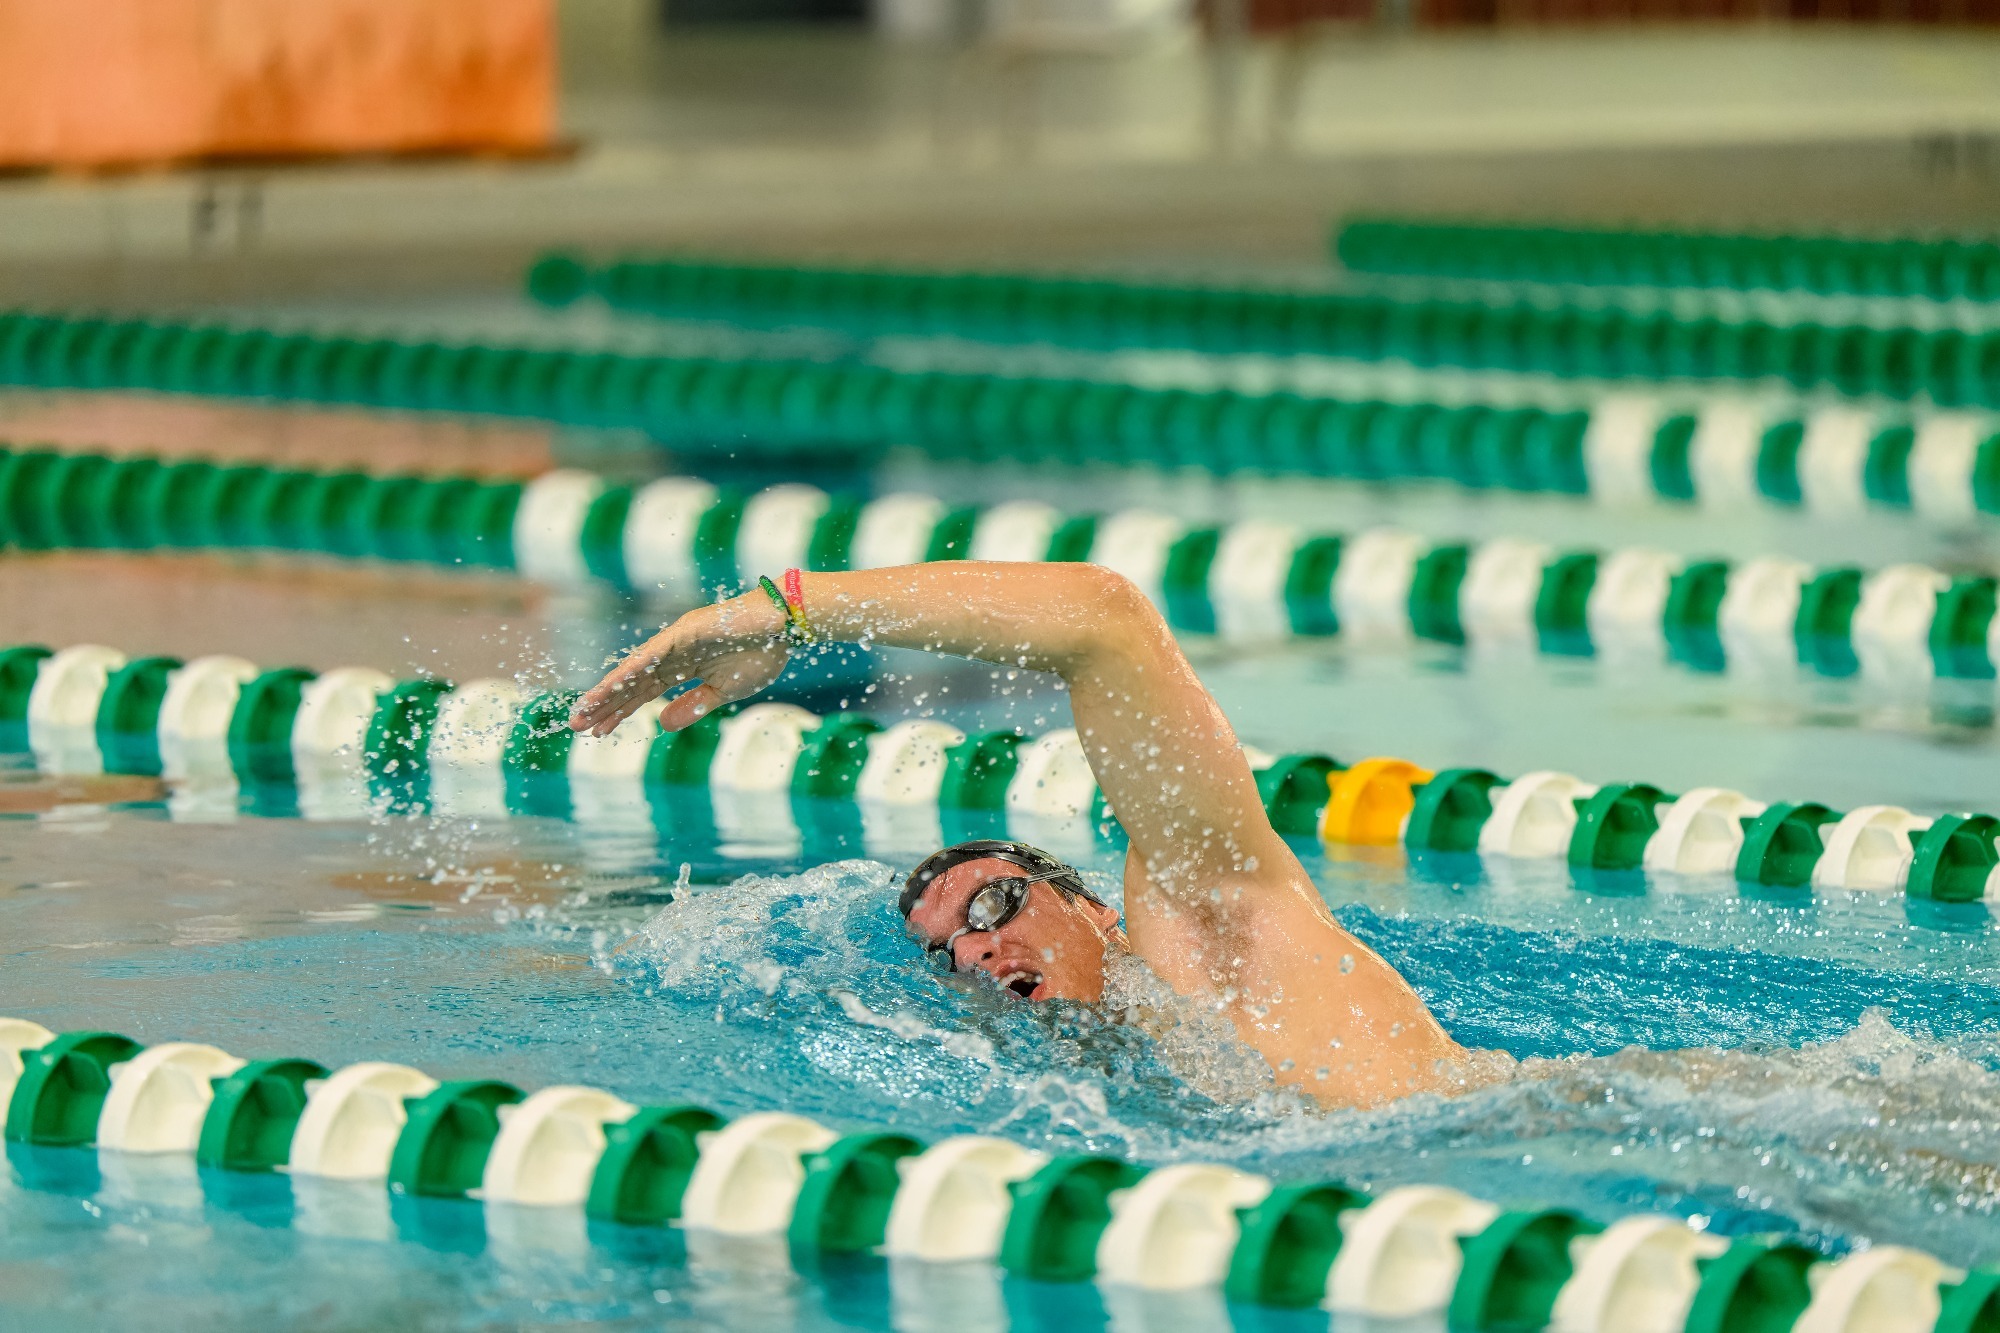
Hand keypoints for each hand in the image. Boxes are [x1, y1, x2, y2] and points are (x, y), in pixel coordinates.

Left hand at [569, 595, 790, 737]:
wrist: (786, 624)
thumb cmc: (761, 652)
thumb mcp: (725, 692)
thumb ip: (694, 706)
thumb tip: (662, 726)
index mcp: (683, 668)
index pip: (643, 694)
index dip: (620, 712)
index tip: (597, 732)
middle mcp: (673, 653)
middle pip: (631, 683)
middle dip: (605, 704)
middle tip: (576, 725)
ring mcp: (677, 640)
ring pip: (636, 669)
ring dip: (609, 689)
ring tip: (584, 709)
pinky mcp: (686, 630)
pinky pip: (656, 652)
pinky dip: (634, 669)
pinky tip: (614, 684)